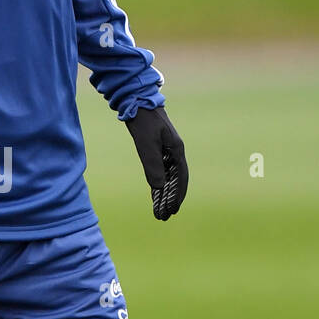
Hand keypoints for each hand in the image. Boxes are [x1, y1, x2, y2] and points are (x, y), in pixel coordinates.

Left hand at [124, 106, 187, 220]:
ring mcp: (166, 151)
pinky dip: (158, 184)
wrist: (137, 102)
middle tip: (164, 216)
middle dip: (171, 199)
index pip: (181, 179)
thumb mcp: (146, 144)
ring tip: (159, 210)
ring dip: (164, 194)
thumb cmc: (144, 121)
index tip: (172, 210)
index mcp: (176, 151)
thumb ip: (152, 165)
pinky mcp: (157, 150)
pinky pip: (160, 171)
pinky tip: (155, 194)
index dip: (177, 196)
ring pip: (168, 178)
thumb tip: (158, 188)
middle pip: (175, 181)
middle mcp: (174, 152)